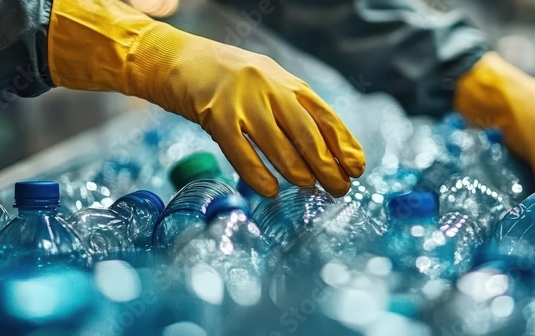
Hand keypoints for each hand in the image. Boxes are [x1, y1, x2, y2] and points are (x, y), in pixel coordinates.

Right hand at [47, 0, 364, 196]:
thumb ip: (293, 109)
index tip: (357, 168)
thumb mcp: (267, 84)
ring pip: (279, 145)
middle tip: (339, 189)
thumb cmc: (226, 79)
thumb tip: (325, 149)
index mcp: (285, 81)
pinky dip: (259, 175)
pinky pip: (242, 152)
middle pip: (307, 134)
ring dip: (299, 172)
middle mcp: (269, 88)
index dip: (344, 144)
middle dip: (328, 165)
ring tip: (311, 190)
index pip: (325, 116)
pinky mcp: (215, 116)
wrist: (176, 60)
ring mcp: (242, 101)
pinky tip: (272, 191)